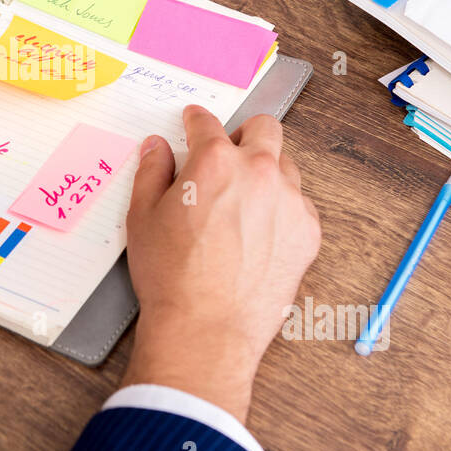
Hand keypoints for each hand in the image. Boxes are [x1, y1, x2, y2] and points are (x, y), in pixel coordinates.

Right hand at [121, 105, 320, 422]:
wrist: (206, 329)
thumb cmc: (172, 277)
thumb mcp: (142, 218)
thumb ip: (151, 172)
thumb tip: (156, 148)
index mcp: (215, 161)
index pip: (207, 122)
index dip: (195, 121)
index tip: (193, 123)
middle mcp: (259, 172)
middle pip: (264, 128)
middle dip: (243, 133)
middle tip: (225, 155)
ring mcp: (290, 201)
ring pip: (285, 166)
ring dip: (264, 172)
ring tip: (240, 203)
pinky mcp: (308, 232)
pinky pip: (299, 205)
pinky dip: (280, 209)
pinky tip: (256, 234)